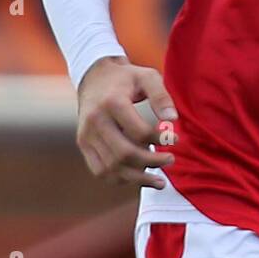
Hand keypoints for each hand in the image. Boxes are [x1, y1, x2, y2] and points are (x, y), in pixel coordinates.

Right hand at [76, 56, 177, 189]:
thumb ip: (161, 96)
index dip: (161, 139)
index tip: (175, 139)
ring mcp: (86, 134)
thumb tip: (173, 120)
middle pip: (124, 153)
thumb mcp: (147, 77)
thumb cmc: (126, 78)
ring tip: (159, 180)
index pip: (139, 132)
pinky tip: (139, 178)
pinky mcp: (83, 144)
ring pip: (111, 168)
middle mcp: (95, 121)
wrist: (93, 77)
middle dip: (152, 162)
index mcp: (112, 102)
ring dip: (138, 178)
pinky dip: (121, 179)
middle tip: (171, 160)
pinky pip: (100, 171)